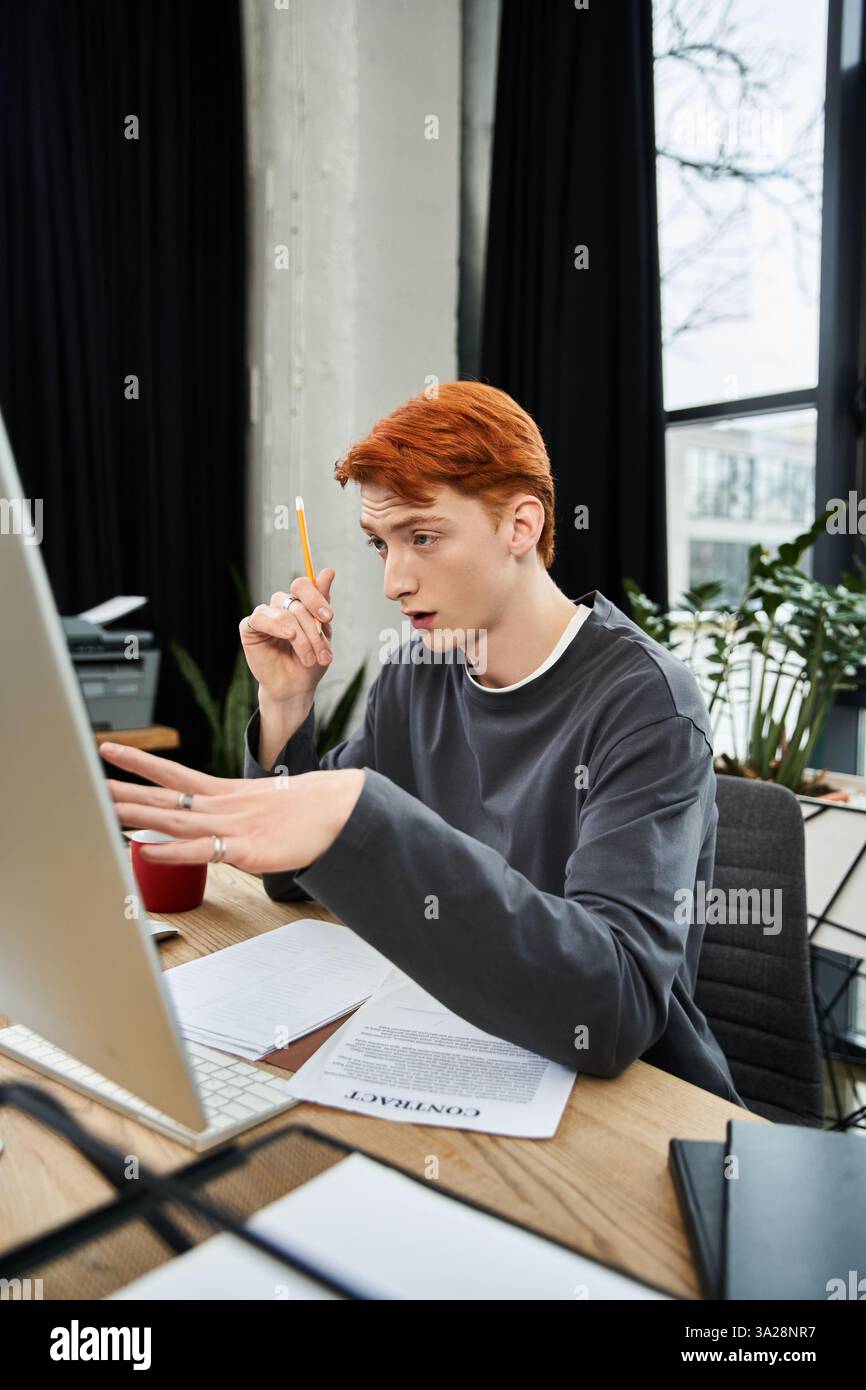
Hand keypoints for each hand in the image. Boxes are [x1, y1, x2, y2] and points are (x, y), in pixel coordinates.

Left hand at [100, 742, 364, 872]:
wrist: (342, 810)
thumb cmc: (309, 810)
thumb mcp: (267, 804)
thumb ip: (240, 812)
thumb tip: (225, 821)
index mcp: (227, 792)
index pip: (174, 773)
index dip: (141, 762)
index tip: (112, 749)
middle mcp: (223, 805)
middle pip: (165, 793)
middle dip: (125, 787)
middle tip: (90, 777)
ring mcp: (232, 826)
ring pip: (174, 818)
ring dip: (137, 813)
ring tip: (104, 806)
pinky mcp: (244, 850)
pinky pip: (200, 851)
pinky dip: (171, 851)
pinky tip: (145, 850)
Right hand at [240, 568, 335, 704]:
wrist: (295, 688)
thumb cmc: (310, 662)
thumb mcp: (323, 634)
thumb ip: (322, 604)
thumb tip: (328, 570)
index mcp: (299, 604)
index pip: (303, 586)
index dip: (316, 598)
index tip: (328, 617)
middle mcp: (281, 606)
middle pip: (297, 602)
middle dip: (313, 629)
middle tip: (323, 653)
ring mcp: (265, 615)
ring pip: (284, 613)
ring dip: (301, 637)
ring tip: (309, 659)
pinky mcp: (249, 628)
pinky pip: (260, 617)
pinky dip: (276, 625)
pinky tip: (287, 635)